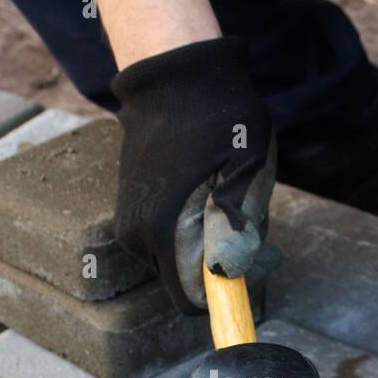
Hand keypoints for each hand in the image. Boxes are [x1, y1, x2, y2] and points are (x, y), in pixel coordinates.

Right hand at [111, 36, 275, 310]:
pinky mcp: (132, 213)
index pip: (194, 300)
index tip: (246, 258)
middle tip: (237, 202)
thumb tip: (226, 272)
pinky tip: (203, 183)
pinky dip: (194, 224)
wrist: (174, 77)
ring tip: (220, 186)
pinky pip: (171, 240)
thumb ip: (239, 223)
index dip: (225, 292)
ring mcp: (130, 225)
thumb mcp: (247, 166)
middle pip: (191, 280)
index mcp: (164, 230)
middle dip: (221, 258)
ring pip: (182, 260)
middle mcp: (138, 236)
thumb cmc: (219, 117)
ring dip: (209, 238)